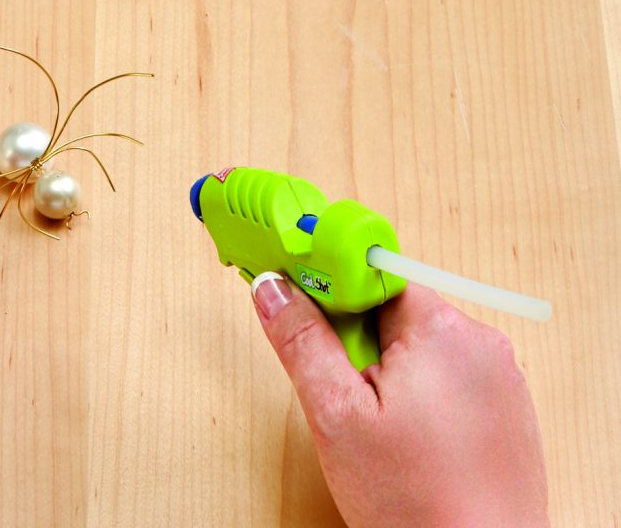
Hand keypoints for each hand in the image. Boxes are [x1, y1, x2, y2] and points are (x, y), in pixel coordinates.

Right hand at [252, 276, 548, 527]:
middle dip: (359, 342)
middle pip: (395, 311)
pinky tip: (408, 440)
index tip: (301, 307)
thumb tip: (272, 287)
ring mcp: (501, 378)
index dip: (331, 290)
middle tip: (343, 394)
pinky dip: (420, 395)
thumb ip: (302, 341)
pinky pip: (448, 378)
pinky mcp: (507, 411)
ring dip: (387, 371)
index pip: (374, 275)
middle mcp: (481, 343)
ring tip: (378, 428)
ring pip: (419, 347)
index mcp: (443, 330)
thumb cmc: (416, 505)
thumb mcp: (337, 415)